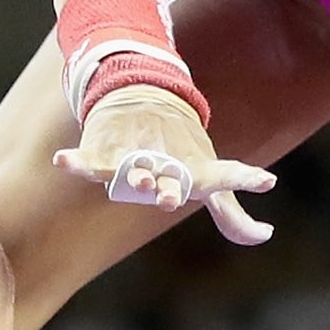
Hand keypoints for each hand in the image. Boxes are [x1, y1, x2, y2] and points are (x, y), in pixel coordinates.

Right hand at [54, 86, 276, 245]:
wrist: (144, 94)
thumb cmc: (180, 149)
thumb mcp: (207, 178)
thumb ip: (232, 214)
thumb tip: (266, 235)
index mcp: (195, 170)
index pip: (224, 175)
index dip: (244, 179)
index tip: (267, 180)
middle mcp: (167, 162)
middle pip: (170, 179)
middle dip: (172, 188)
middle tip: (171, 198)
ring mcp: (136, 155)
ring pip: (133, 171)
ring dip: (134, 176)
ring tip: (137, 181)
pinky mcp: (105, 151)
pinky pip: (89, 162)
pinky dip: (76, 163)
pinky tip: (63, 162)